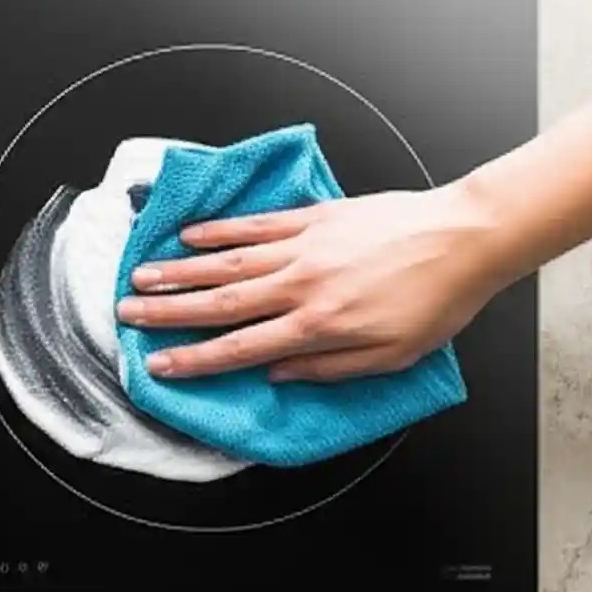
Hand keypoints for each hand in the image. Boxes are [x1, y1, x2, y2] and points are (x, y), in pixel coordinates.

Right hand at [114, 184, 505, 381]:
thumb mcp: (389, 356)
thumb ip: (326, 368)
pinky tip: (189, 235)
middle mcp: (299, 286)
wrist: (464, 239)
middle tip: (127, 313)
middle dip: (167, 311)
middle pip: (219, 302)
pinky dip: (218, 230)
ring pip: (227, 261)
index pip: (239, 347)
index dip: (193, 358)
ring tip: (142, 274)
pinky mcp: (313, 218)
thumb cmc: (434, 303)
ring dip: (180, 270)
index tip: (158, 363)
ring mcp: (302, 247)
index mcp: (317, 326)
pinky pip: (255, 225)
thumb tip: (274, 373)